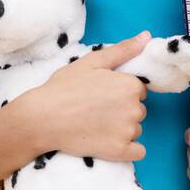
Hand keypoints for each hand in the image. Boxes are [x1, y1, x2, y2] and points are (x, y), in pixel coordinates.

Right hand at [13, 31, 150, 162]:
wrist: (41, 119)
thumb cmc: (64, 87)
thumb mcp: (92, 62)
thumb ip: (123, 50)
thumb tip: (147, 37)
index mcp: (130, 85)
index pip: (138, 90)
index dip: (120, 91)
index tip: (101, 94)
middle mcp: (134, 108)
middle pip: (137, 110)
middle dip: (122, 110)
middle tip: (95, 109)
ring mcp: (127, 132)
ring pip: (135, 129)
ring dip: (122, 129)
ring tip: (95, 125)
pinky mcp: (120, 151)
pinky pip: (138, 152)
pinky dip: (128, 148)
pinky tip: (109, 142)